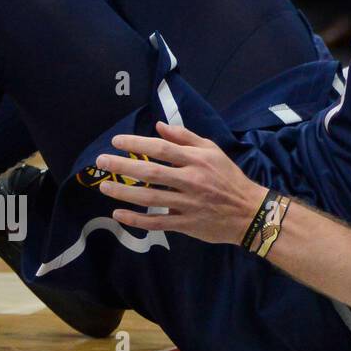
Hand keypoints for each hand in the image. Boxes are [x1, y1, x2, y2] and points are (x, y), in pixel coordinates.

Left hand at [95, 122, 267, 245]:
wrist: (249, 211)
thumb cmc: (228, 178)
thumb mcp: (213, 151)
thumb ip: (186, 137)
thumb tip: (159, 126)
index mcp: (198, 160)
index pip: (163, 148)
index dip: (138, 143)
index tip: (117, 141)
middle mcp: (192, 180)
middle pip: (152, 172)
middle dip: (123, 166)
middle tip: (101, 161)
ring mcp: (188, 203)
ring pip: (150, 197)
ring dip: (124, 192)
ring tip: (104, 187)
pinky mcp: (187, 224)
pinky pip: (157, 222)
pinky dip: (136, 219)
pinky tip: (118, 214)